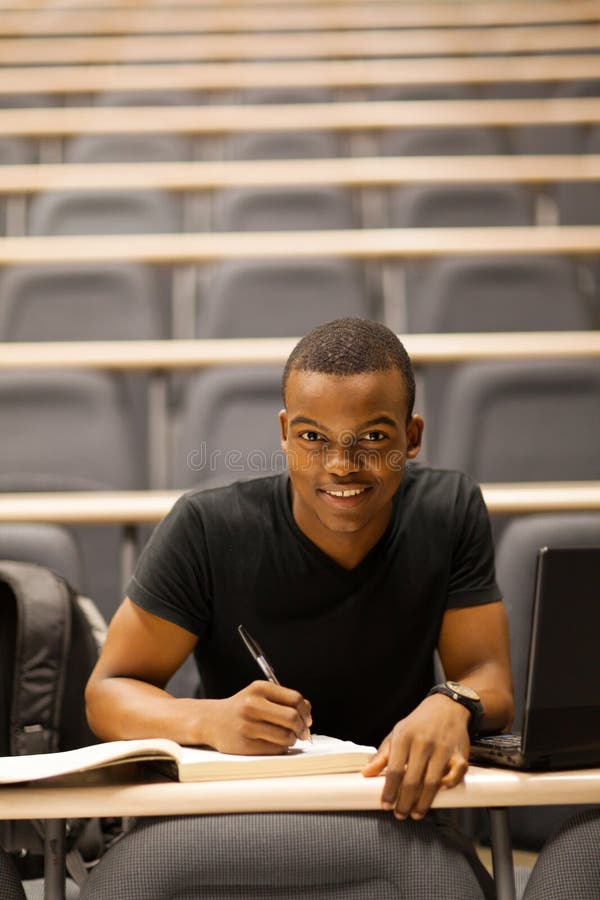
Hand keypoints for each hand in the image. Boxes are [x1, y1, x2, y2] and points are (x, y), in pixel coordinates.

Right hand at [205, 680, 311, 754]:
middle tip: (302, 732)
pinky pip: (275, 749)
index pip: (295, 699)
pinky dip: (281, 748)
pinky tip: (275, 743)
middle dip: (302, 727)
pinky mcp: (245, 745)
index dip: (306, 711)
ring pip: (286, 736)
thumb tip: (308, 714)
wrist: (212, 721)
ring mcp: (247, 726)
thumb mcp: (260, 695)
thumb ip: (284, 700)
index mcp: (259, 688)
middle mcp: (252, 705)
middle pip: (292, 718)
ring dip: (292, 739)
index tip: (306, 718)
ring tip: (287, 737)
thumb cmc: (242, 708)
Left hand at [361, 694, 469, 819]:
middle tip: (400, 814)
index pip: (395, 770)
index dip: (389, 790)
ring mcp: (443, 749)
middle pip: (412, 780)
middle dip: (405, 802)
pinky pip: (455, 776)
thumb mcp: (397, 733)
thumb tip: (366, 773)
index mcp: (404, 737)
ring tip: (416, 813)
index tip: (385, 804)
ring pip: (432, 783)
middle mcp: (423, 743)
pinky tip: (439, 795)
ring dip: (423, 803)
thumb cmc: (418, 724)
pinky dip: (447, 787)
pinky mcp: (460, 754)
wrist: (447, 707)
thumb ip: (382, 755)